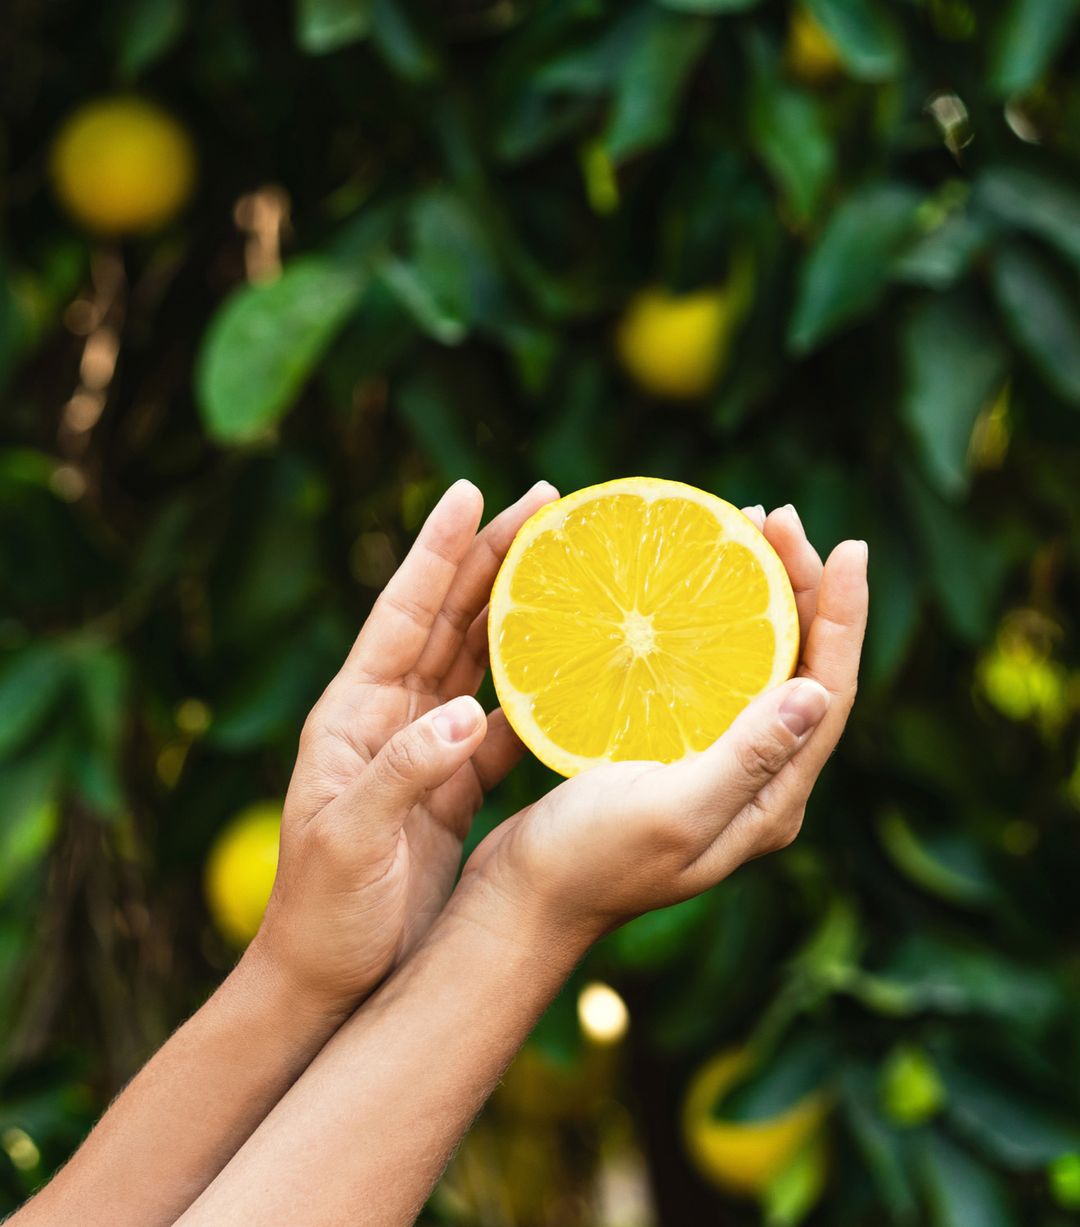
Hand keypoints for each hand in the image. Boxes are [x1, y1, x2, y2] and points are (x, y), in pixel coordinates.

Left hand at [247, 479, 559, 1015]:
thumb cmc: (324, 913)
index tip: (470, 491)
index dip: (434, 550)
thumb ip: (404, 774)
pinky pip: (501, 721)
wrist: (327, 977)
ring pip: (476, 659)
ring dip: (516, 610)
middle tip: (545, 506)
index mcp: (353, 715)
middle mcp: (388, 717)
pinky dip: (534, 690)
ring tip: (565, 566)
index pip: (400, 614)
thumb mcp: (352, 842)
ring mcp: (422, 747)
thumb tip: (467, 715)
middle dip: (492, 558)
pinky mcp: (451, 784)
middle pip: (447, 619)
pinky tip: (575, 671)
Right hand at [461, 506, 867, 949]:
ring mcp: (715, 771)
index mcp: (772, 800)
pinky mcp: (671, 758)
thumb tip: (819, 690)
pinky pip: (711, 679)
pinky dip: (711, 628)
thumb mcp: (672, 810)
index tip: (846, 544)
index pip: (831, 692)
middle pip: (802, 670)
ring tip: (742, 535)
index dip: (845, 616)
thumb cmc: (588, 862)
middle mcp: (757, 785)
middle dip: (802, 591)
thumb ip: (746, 758)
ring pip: (759, 669)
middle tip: (772, 517)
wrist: (522, 901)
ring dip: (761, 601)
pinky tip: (688, 595)